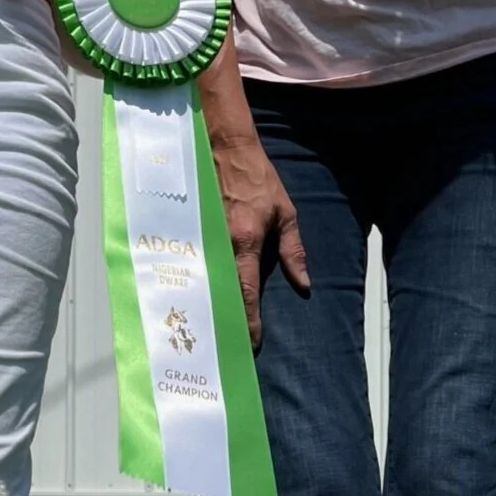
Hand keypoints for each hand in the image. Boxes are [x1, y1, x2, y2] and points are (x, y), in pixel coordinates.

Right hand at [209, 135, 308, 349]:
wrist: (224, 145)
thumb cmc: (257, 179)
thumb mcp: (286, 213)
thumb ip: (293, 251)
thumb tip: (303, 284)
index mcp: (246, 241)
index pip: (247, 291)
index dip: (249, 320)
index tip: (251, 344)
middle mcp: (221, 244)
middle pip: (222, 293)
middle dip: (227, 322)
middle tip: (230, 349)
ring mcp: (203, 238)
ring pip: (206, 281)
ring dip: (210, 308)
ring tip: (212, 335)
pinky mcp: (191, 231)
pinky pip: (195, 264)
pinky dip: (198, 285)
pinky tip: (199, 302)